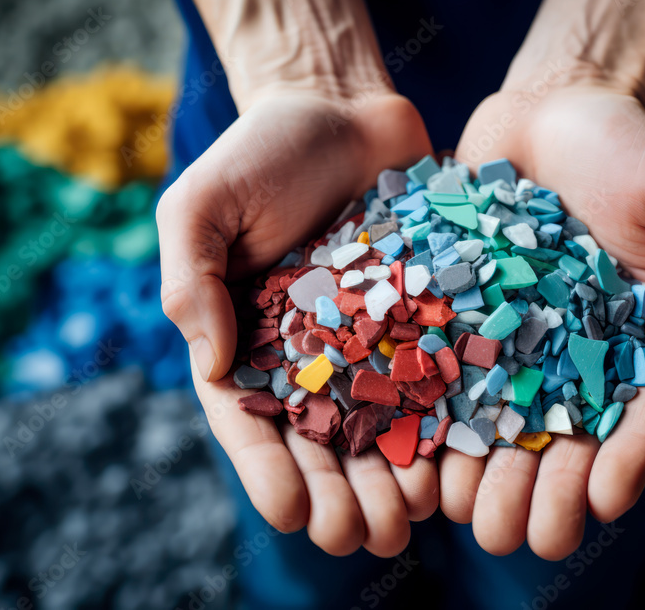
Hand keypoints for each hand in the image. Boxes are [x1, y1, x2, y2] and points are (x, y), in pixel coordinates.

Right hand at [157, 89, 438, 555]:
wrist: (341, 107)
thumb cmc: (260, 151)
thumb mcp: (201, 205)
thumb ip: (191, 280)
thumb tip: (214, 364)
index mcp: (248, 339)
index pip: (250, 421)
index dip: (267, 472)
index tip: (293, 512)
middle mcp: (310, 353)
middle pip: (319, 441)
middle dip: (338, 495)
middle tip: (360, 536)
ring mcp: (370, 339)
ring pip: (378, 427)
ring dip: (390, 481)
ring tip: (408, 522)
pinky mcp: (421, 315)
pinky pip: (430, 378)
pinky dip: (438, 425)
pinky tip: (452, 465)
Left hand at [441, 81, 644, 558]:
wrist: (550, 106)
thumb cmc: (631, 148)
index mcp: (637, 336)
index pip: (638, 414)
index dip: (625, 461)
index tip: (604, 504)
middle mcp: (574, 350)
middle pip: (562, 438)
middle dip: (543, 493)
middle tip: (522, 536)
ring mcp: (513, 336)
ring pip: (499, 424)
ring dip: (483, 476)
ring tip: (466, 513)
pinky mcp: (460, 313)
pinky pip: (446, 374)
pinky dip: (432, 419)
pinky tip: (417, 459)